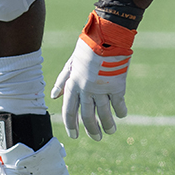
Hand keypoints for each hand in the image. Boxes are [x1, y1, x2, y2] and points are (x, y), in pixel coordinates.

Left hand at [51, 11, 134, 140]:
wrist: (106, 36)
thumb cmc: (87, 47)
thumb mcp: (71, 63)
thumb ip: (63, 80)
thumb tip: (53, 96)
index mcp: (73, 84)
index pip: (69, 110)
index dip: (71, 125)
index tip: (74, 136)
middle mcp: (86, 89)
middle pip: (87, 116)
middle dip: (92, 130)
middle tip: (97, 138)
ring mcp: (102, 89)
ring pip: (104, 114)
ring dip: (107, 125)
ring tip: (111, 131)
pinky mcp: (117, 86)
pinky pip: (118, 104)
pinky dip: (120, 112)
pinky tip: (121, 116)